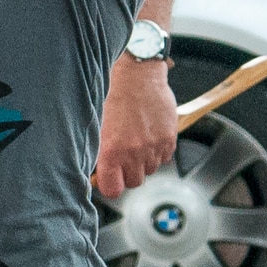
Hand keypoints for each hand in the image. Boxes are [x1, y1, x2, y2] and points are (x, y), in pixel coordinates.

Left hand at [93, 57, 179, 197]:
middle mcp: (134, 153)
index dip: (111, 185)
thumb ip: (100, 153)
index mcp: (112, 151)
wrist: (137, 77)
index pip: (113, 189)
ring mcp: (154, 147)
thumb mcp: (97, 126)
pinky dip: (157, 151)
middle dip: (128, 173)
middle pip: (134, 182)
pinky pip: (164, 157)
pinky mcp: (169, 139)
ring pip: (150, 169)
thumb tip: (99, 174)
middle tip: (123, 156)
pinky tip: (148, 134)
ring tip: (135, 139)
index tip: (109, 179)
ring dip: (143, 161)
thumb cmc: (112, 97)